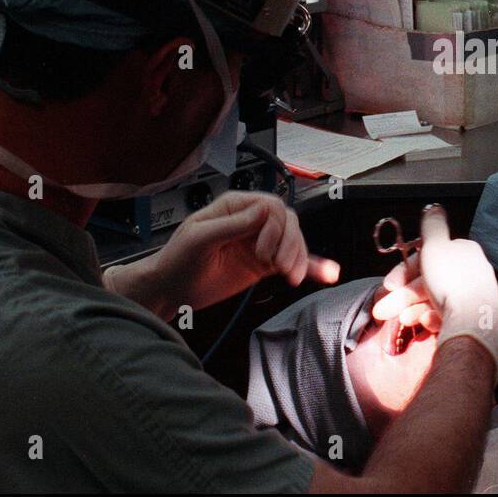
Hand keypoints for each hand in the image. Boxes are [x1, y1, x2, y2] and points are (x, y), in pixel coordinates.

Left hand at [106, 191, 338, 318]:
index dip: (275, 228)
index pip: (271, 207)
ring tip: (292, 278)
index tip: (265, 253)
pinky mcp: (263, 264)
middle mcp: (251, 221)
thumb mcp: (199, 238)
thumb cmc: (177, 259)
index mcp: (236, 206)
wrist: (170, 289)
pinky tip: (327, 272)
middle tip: (280, 268)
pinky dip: (310, 266)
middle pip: (287, 223)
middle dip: (290, 245)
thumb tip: (263, 209)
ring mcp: (259, 242)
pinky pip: (291, 261)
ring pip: (293, 242)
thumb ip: (232, 224)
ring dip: (299, 258)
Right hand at [370, 204, 497, 362]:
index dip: (403, 270)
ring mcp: (471, 297)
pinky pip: (445, 316)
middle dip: (402, 295)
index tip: (389, 284)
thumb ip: (432, 225)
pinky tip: (426, 322)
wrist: (472, 322)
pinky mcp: (470, 318)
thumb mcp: (436, 245)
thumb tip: (434, 208)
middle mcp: (469, 273)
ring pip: (433, 300)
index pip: (427, 258)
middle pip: (428, 281)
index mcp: (462, 252)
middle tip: (383, 308)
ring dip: (412, 309)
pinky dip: (431, 319)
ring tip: (402, 320)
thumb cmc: (452, 283)